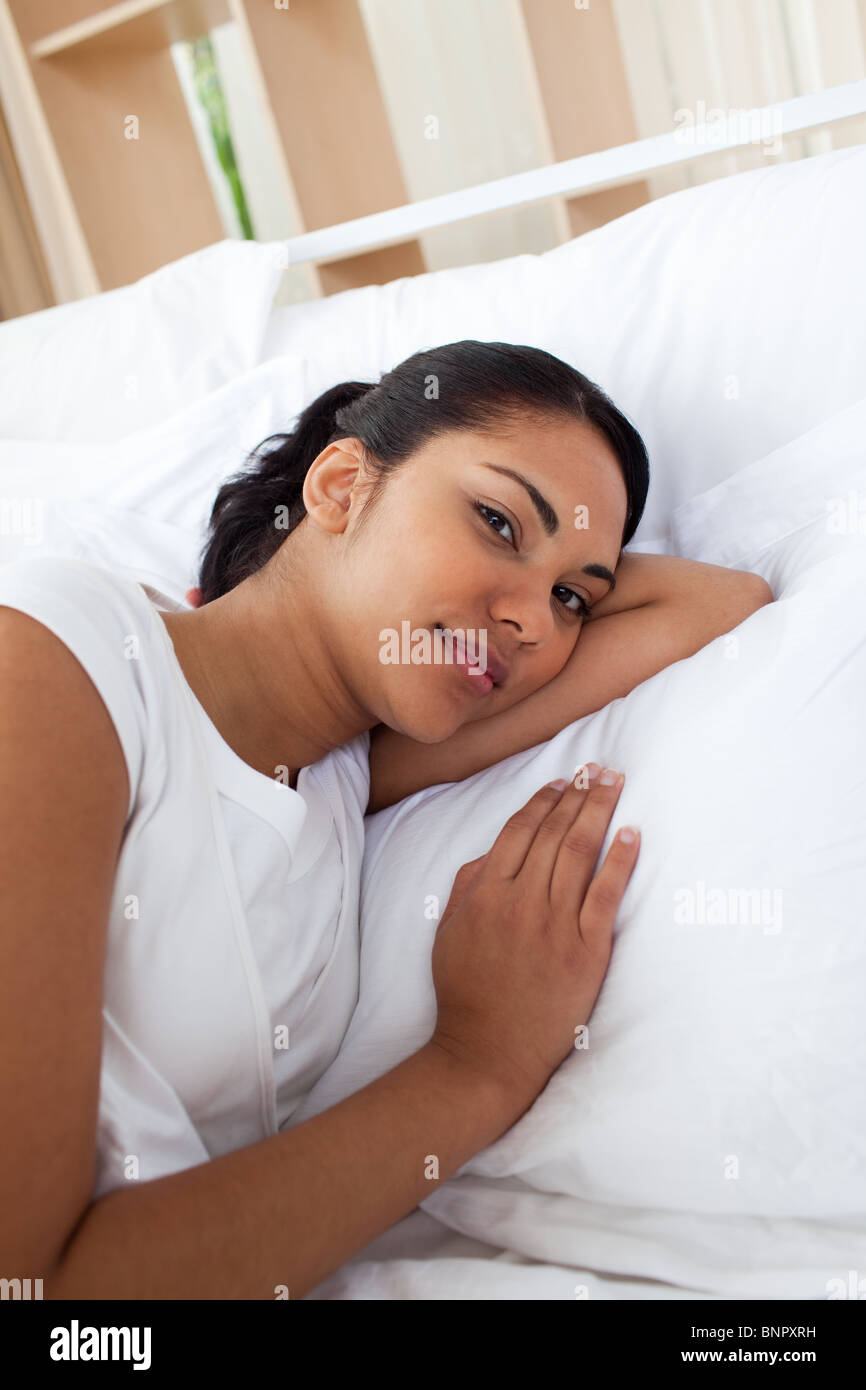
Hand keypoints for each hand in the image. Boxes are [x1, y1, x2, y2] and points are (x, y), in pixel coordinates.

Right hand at [429, 765, 638, 1105]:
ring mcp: (556, 924)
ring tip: (614, 784)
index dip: (543, 801)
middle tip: (597, 769)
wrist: (487, 1052)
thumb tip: (492, 852)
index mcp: (486, 892)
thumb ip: (467, 886)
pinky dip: (620, 860)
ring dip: (599, 811)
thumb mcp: (448, 932)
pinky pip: (606, 894)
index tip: (562, 782)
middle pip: (554, 833)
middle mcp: (521, 900)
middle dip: (578, 794)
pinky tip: (631, 834)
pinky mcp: (586, 950)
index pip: (519, 830)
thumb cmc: (465, 993)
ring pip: (581, 852)